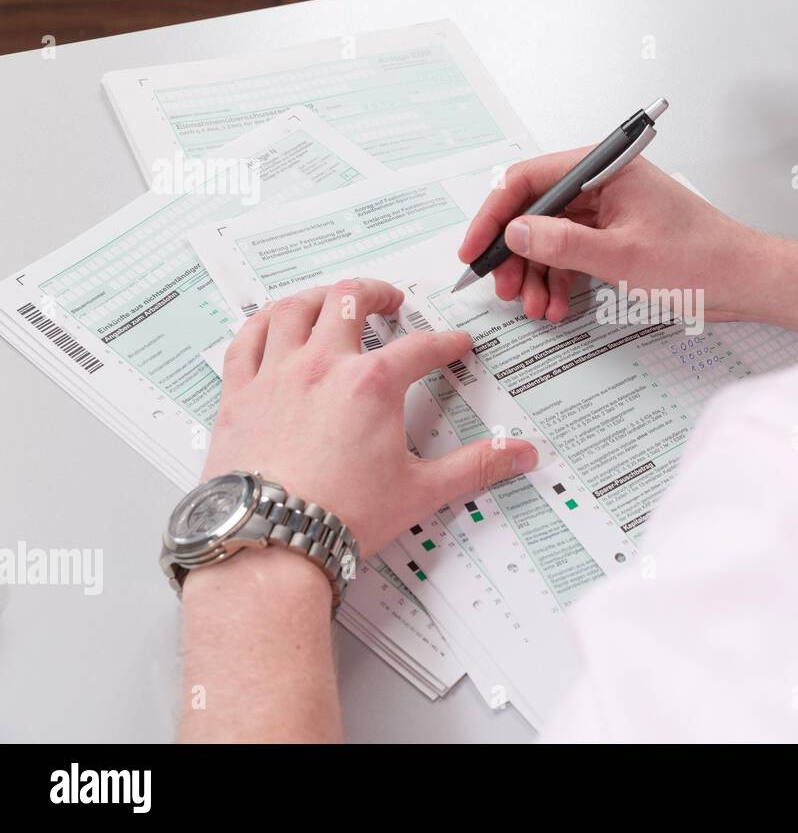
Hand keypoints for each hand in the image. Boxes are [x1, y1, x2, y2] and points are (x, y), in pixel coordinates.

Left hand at [201, 278, 537, 556]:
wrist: (271, 543)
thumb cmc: (340, 518)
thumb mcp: (421, 491)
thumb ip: (476, 466)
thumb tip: (518, 453)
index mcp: (372, 385)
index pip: (420, 347)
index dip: (445, 342)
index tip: (454, 344)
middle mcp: (322, 367)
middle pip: (350, 301)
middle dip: (376, 294)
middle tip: (390, 301)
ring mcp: (275, 376)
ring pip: (294, 309)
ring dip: (319, 296)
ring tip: (332, 299)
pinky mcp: (239, 395)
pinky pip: (246, 340)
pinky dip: (262, 323)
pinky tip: (272, 323)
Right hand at [458, 150, 767, 322]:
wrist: (745, 281)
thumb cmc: (701, 260)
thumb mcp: (621, 257)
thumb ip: (561, 244)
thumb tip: (515, 233)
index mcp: (606, 167)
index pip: (528, 179)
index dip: (494, 216)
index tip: (475, 251)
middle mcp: (605, 182)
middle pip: (536, 210)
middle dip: (515, 253)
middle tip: (504, 288)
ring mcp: (610, 209)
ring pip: (551, 236)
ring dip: (537, 274)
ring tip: (535, 307)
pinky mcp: (617, 235)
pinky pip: (573, 252)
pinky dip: (560, 279)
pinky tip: (556, 305)